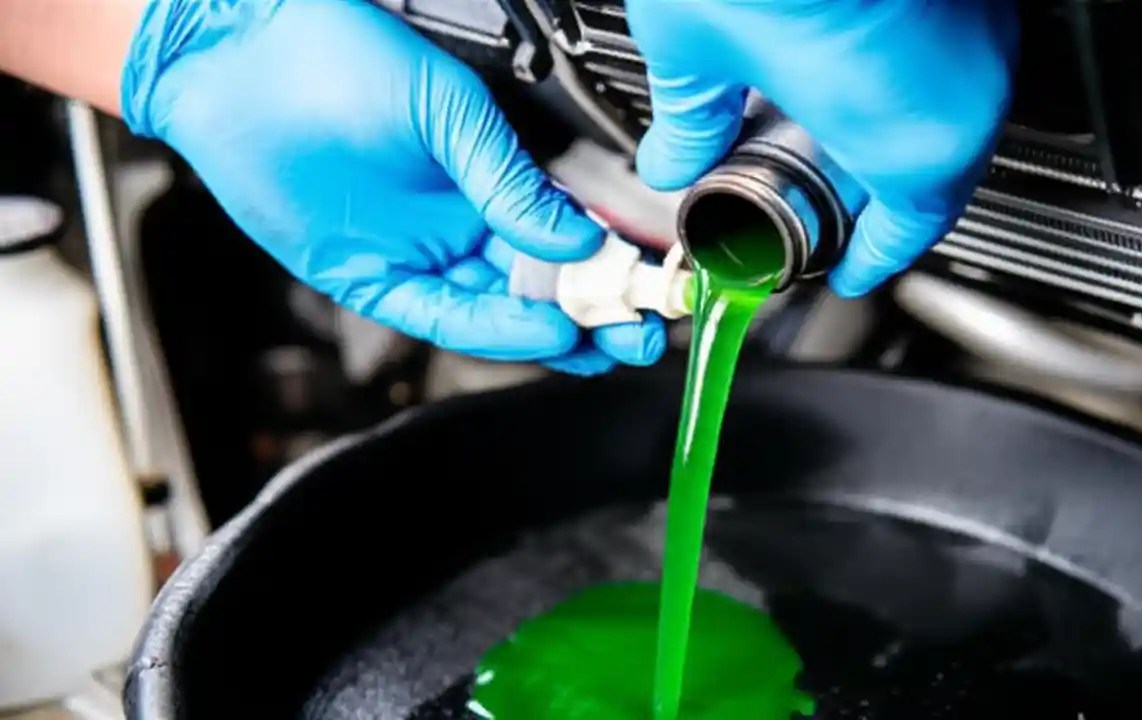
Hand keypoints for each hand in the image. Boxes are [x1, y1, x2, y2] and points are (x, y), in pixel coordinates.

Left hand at [121, 0, 664, 374]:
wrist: (240, 55)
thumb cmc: (337, 58)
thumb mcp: (450, 112)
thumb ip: (511, 181)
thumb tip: (576, 236)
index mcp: (485, 177)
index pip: (561, 233)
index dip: (605, 264)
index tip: (648, 285)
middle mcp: (456, 221)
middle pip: (536, 283)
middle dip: (592, 313)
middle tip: (640, 335)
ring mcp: (414, 251)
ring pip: (495, 307)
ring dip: (552, 332)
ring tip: (603, 347)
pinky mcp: (367, 277)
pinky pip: (438, 314)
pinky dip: (491, 327)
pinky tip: (540, 331)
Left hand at [626, 0, 1017, 296]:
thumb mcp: (696, 50)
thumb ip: (689, 121)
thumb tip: (672, 155)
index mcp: (912, 136)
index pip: (909, 235)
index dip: (873, 261)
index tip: (851, 269)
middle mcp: (971, 84)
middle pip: (938, 173)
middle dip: (881, 197)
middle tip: (829, 206)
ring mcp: (983, 22)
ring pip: (954, 108)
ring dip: (899, 131)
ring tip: (835, 135)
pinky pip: (956, 50)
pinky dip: (912, 74)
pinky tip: (862, 62)